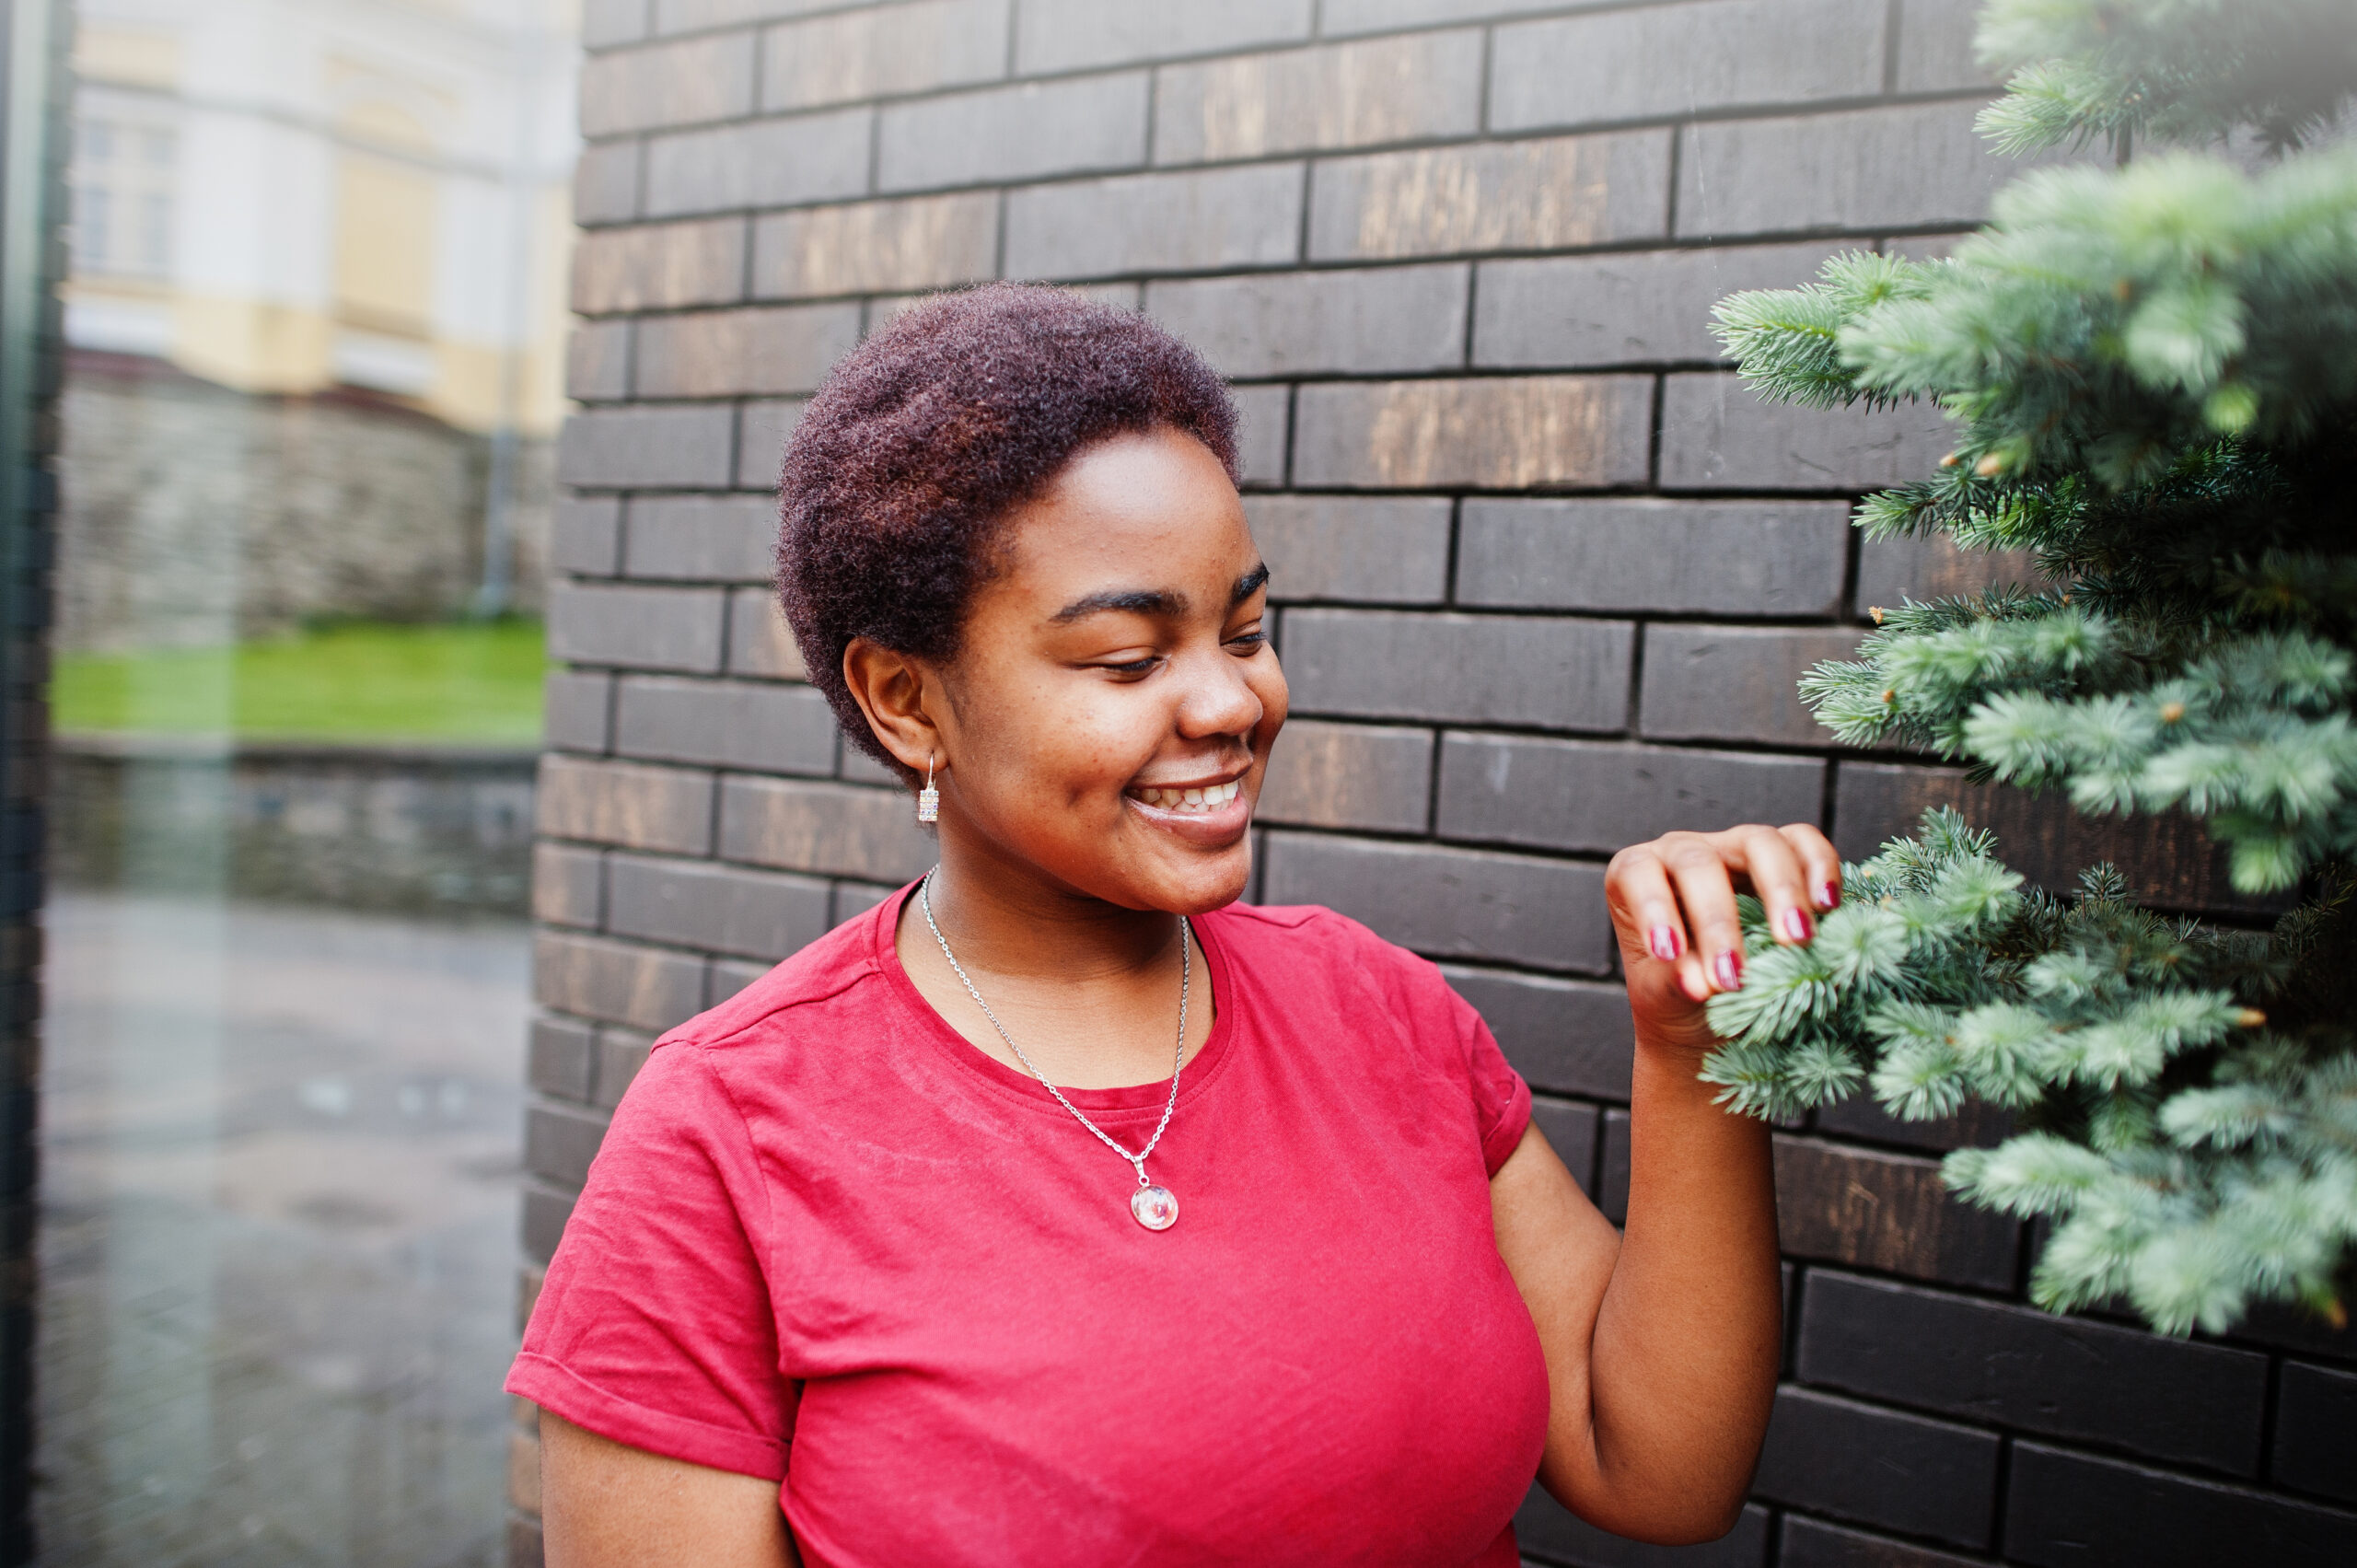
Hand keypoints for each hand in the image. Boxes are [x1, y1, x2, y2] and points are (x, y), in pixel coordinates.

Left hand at [1605, 824, 1841, 1055]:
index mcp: (1635, 874)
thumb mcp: (1662, 998)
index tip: (1669, 953)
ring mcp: (1733, 847)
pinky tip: (1828, 906)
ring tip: (1795, 939)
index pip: (1639, 874)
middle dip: (1718, 921)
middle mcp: (1681, 851)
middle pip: (1699, 862)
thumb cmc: (1676, 997)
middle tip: (1733, 977)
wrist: (1716, 1012)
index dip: (1653, 907)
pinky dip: (1820, 868)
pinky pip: (1804, 843)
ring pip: (1758, 842)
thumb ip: (1673, 983)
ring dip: (1780, 890)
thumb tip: (1697, 982)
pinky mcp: (1783, 855)